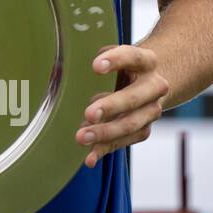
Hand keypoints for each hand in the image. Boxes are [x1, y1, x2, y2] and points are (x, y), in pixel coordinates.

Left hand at [76, 44, 169, 167]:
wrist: (149, 81)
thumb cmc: (122, 65)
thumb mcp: (112, 55)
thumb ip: (93, 60)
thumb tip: (58, 71)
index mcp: (146, 61)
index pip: (133, 57)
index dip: (115, 60)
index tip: (95, 66)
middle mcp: (154, 86)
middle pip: (134, 97)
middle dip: (111, 106)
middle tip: (89, 113)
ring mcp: (151, 110)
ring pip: (131, 124)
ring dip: (105, 132)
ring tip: (81, 137)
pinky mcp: (143, 129)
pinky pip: (125, 141)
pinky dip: (105, 149)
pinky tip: (89, 158)